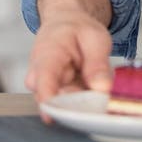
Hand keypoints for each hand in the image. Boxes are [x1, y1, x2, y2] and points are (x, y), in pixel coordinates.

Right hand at [24, 0, 112, 120]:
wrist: (64, 26)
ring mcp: (44, 91)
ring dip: (88, 98)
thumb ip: (97, 63)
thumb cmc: (76, 30)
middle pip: (60, 102)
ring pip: (69, 106)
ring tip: (96, 76)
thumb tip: (102, 89)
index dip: (54, 104)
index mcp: (46, 57)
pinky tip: (91, 83)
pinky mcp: (53, 99)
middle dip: (86, 100)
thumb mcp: (95, 37)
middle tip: (104, 87)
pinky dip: (86, 98)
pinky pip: (72, 106)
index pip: (44, 84)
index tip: (71, 116)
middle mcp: (38, 79)